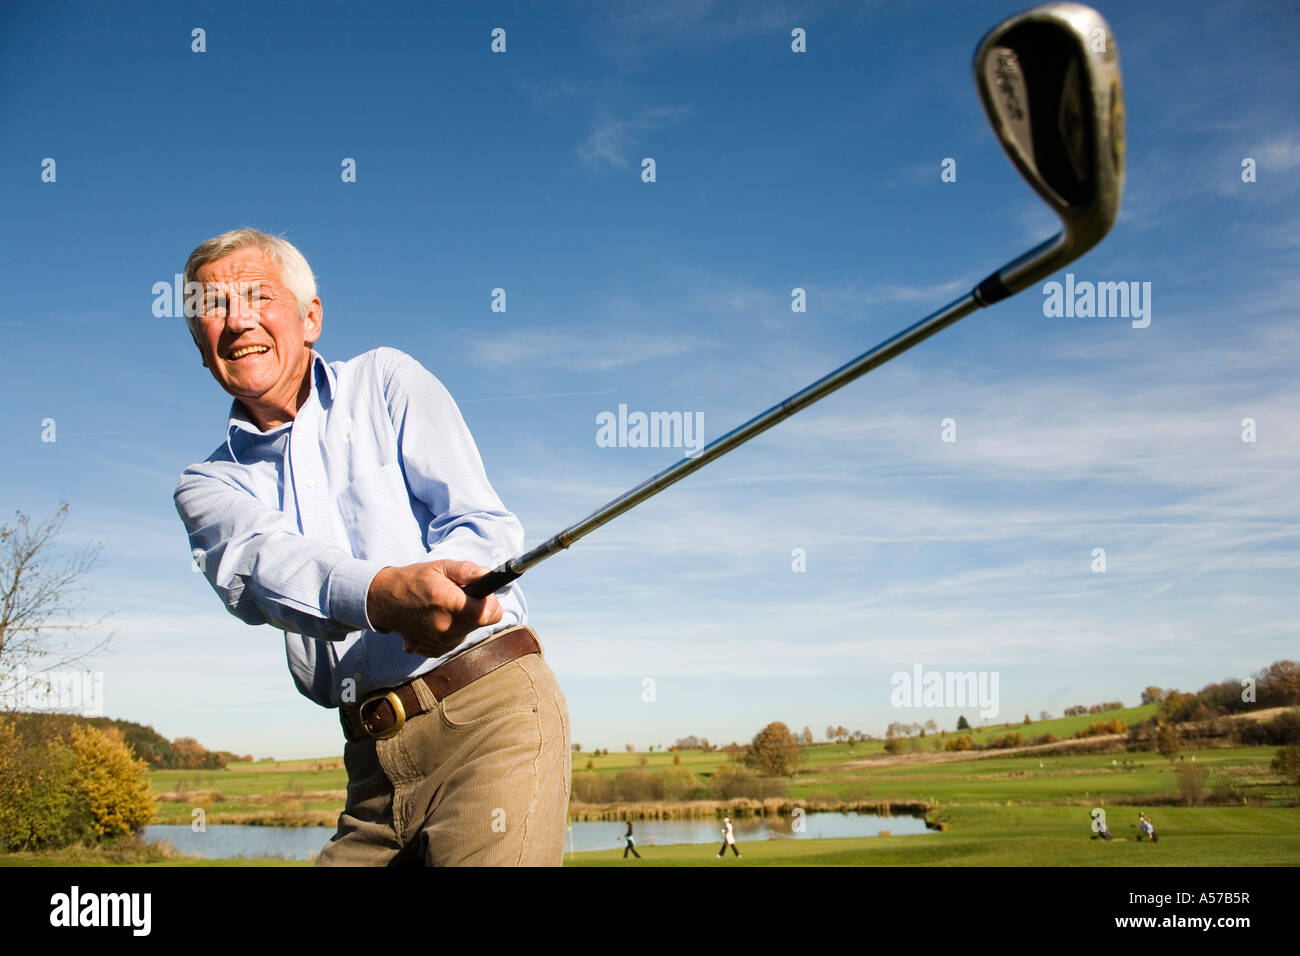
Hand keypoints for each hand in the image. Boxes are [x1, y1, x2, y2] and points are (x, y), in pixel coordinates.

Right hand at [366, 559, 502, 657]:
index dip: (491, 602)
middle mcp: (445, 628)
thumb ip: (467, 570)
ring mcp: (439, 643)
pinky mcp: (434, 651)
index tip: (481, 594)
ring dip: (463, 620)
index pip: (490, 614)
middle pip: (480, 623)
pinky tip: (436, 618)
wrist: (385, 600)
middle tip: (458, 596)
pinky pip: (455, 640)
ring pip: (468, 632)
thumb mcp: (441, 566)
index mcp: (449, 604)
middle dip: (475, 608)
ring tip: (443, 606)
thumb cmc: (414, 579)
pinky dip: (451, 630)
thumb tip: (488, 574)